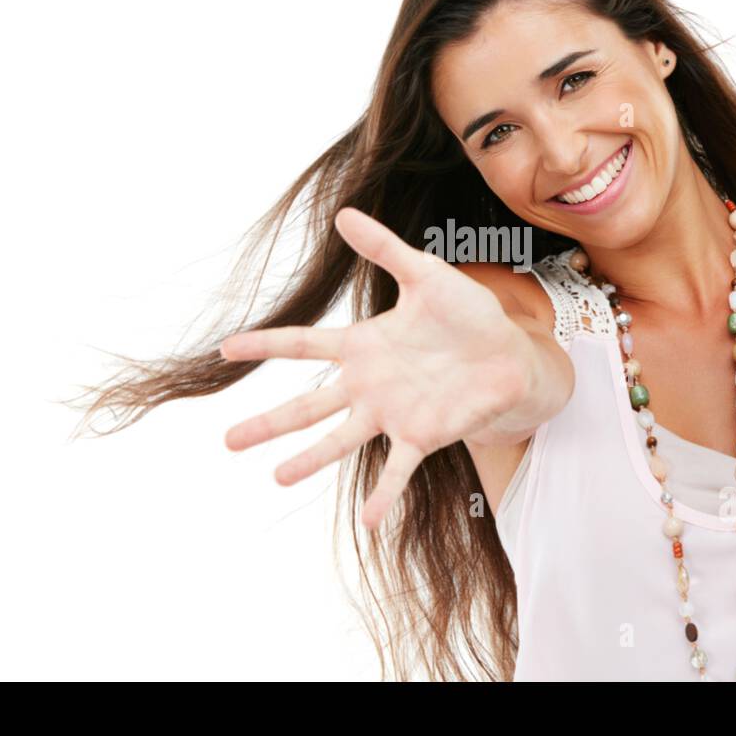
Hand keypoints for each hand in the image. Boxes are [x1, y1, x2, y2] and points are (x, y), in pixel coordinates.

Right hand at [219, 207, 540, 531]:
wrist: (509, 354)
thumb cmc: (466, 314)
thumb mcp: (424, 274)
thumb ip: (384, 249)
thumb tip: (343, 213)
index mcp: (363, 345)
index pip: (304, 345)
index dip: (266, 346)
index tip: (226, 349)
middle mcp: (368, 385)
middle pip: (308, 405)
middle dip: (269, 423)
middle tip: (228, 441)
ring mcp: (391, 413)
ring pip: (341, 441)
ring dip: (311, 460)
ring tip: (277, 477)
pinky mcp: (422, 435)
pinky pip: (397, 469)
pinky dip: (383, 495)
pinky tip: (367, 522)